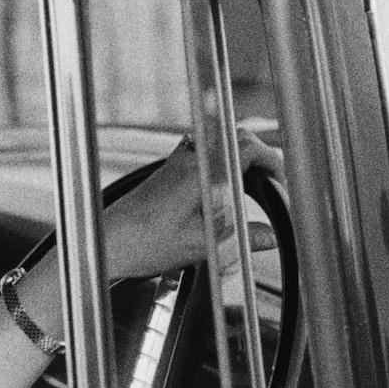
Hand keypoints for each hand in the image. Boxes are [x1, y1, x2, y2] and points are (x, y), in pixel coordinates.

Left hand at [98, 136, 276, 280]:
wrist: (108, 245)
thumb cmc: (143, 244)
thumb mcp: (201, 247)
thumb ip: (241, 239)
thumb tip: (269, 237)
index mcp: (200, 172)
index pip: (247, 147)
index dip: (271, 161)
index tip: (280, 183)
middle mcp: (187, 161)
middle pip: (236, 140)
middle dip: (259, 160)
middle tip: (270, 189)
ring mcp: (175, 165)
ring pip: (219, 148)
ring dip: (240, 163)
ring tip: (250, 194)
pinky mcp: (167, 174)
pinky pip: (204, 159)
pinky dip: (221, 170)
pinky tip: (222, 198)